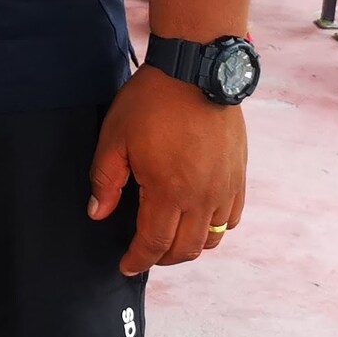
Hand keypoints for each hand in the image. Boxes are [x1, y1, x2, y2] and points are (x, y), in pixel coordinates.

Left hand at [88, 66, 247, 275]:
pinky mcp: (239, 175)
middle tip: (145, 253)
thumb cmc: (152, 102)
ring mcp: (225, 187)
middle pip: (186, 248)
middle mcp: (203, 197)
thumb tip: (99, 213)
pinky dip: (215, 229)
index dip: (138, 259)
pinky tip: (198, 220)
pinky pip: (231, 218)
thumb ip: (106, 180)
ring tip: (170, 239)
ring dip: (190, 246)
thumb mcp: (115, 138)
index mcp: (169, 191)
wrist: (196, 70)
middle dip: (162, 258)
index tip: (126, 266)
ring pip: (213, 239)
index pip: (154, 243)